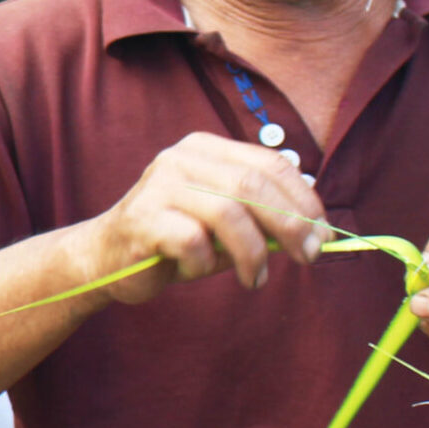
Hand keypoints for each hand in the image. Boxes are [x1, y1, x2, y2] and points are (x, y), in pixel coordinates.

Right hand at [79, 132, 327, 301]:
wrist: (105, 259)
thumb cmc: (173, 240)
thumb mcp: (224, 221)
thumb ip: (261, 214)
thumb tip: (317, 227)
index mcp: (206, 148)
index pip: (270, 163)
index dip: (305, 199)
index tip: (323, 234)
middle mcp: (181, 158)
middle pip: (253, 185)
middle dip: (290, 225)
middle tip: (308, 257)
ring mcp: (159, 186)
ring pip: (229, 212)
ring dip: (254, 253)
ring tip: (256, 278)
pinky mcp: (142, 219)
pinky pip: (194, 241)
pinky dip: (208, 263)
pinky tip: (201, 271)